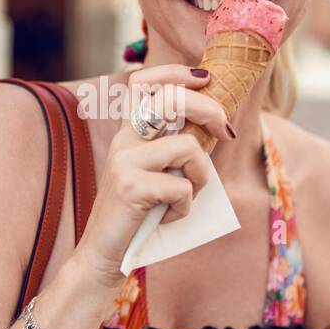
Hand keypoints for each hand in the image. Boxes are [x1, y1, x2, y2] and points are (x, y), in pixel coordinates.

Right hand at [75, 65, 231, 289]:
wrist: (103, 256)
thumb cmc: (139, 218)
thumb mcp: (158, 176)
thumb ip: (176, 151)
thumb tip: (217, 127)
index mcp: (130, 134)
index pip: (144, 81)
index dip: (176, 72)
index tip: (206, 79)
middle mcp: (124, 140)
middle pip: (172, 99)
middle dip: (210, 110)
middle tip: (225, 132)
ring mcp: (125, 161)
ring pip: (188, 148)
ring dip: (201, 176)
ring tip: (186, 196)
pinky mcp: (130, 186)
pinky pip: (182, 187)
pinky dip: (185, 207)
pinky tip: (167, 217)